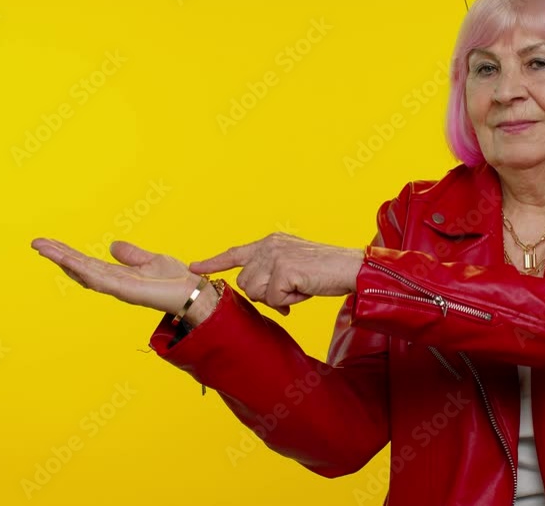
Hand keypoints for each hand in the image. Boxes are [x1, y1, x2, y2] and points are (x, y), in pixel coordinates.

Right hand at [31, 238, 207, 316]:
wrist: (193, 292)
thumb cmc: (175, 280)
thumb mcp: (150, 260)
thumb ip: (131, 255)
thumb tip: (112, 245)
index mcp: (118, 275)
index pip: (87, 263)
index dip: (68, 254)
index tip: (50, 243)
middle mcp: (114, 283)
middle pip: (80, 268)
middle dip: (58, 256)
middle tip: (36, 243)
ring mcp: (118, 288)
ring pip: (83, 272)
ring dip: (63, 260)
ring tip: (43, 248)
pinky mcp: (126, 290)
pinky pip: (99, 279)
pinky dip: (81, 270)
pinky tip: (67, 261)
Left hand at [189, 232, 363, 315]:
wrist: (350, 268)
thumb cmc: (325, 271)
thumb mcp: (293, 267)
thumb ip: (272, 276)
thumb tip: (262, 298)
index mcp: (270, 243)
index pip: (235, 253)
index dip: (213, 263)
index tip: (194, 268)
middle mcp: (269, 246)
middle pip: (244, 283)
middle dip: (264, 294)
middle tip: (290, 291)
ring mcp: (275, 257)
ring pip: (256, 293)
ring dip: (277, 298)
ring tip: (299, 287)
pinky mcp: (283, 270)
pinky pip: (274, 299)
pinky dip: (290, 301)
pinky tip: (304, 289)